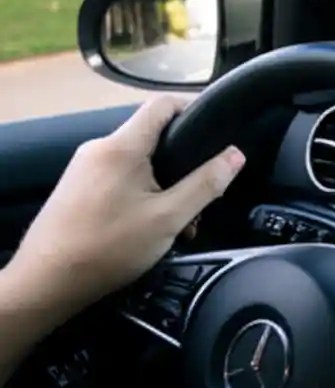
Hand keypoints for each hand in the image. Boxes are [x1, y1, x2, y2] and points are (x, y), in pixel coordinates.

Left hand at [7, 96, 245, 318]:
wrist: (46, 282)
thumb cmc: (109, 247)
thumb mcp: (168, 219)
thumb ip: (205, 184)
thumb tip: (235, 155)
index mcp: (122, 147)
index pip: (162, 104)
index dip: (193, 108)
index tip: (217, 131)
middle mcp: (99, 148)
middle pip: (153, 137)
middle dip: (183, 163)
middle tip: (200, 197)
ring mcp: (84, 168)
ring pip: (137, 162)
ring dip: (164, 186)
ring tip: (178, 222)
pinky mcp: (76, 188)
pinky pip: (119, 178)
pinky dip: (142, 194)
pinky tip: (149, 226)